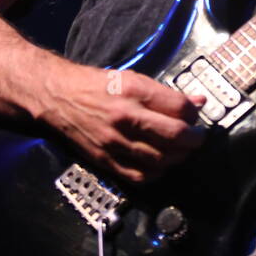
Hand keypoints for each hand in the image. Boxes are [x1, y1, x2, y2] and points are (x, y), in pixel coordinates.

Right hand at [40, 63, 207, 183]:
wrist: (58, 98)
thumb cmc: (96, 86)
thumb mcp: (132, 79)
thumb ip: (165, 94)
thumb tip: (197, 103)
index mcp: (134, 91)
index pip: (180, 108)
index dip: (195, 113)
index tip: (195, 115)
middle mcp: (125, 117)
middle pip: (175, 136)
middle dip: (194, 138)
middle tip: (197, 137)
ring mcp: (115, 142)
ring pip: (162, 159)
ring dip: (179, 157)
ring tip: (180, 150)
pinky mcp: (106, 160)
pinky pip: (140, 176)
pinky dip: (157, 173)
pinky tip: (160, 163)